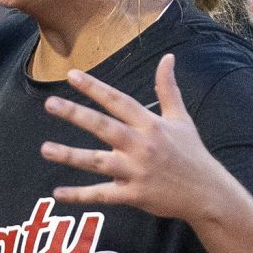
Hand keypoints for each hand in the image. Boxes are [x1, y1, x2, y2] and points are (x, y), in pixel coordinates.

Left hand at [41, 55, 232, 222]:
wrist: (207, 192)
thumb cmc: (192, 153)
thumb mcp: (181, 118)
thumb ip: (167, 88)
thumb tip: (168, 58)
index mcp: (151, 125)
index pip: (118, 101)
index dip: (95, 87)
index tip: (71, 75)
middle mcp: (142, 145)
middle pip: (104, 127)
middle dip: (76, 114)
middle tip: (50, 104)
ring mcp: (136, 171)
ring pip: (98, 162)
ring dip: (70, 156)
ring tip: (45, 149)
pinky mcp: (134, 195)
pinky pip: (102, 194)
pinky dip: (80, 195)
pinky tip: (58, 193)